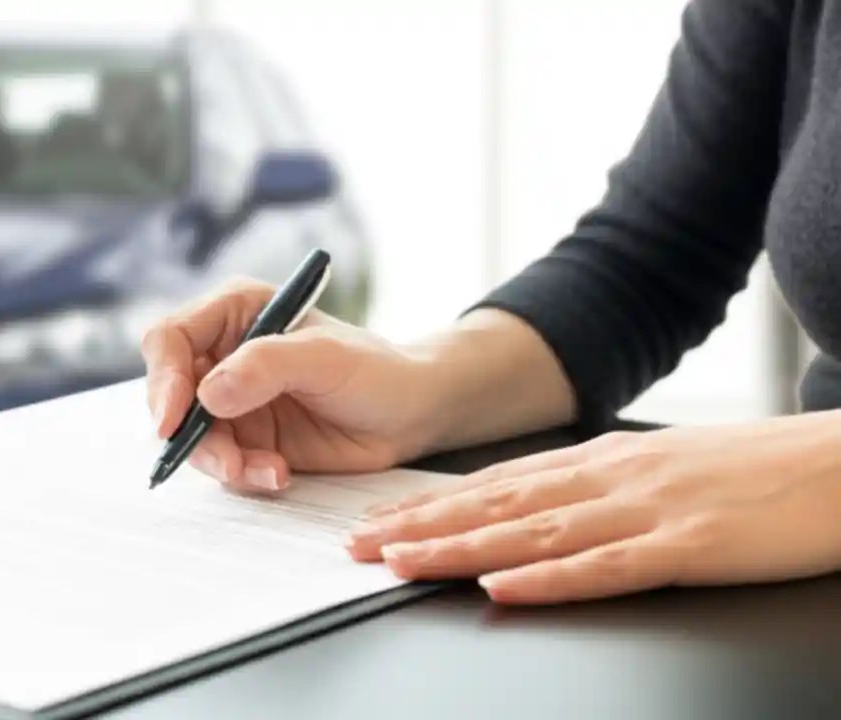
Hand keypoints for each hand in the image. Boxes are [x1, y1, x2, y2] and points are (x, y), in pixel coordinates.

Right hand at [140, 279, 439, 492]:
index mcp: (234, 312)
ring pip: (192, 436)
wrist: (410, 415)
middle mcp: (223, 354)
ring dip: (223, 461)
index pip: (170, 339)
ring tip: (269, 470)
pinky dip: (245, 474)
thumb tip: (208, 394)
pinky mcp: (246, 439)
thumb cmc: (376, 369)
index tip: (173, 419)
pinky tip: (280, 474)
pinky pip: (222, 463)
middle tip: (228, 461)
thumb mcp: (325, 358)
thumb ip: (266, 366)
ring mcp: (232, 400)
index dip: (163, 379)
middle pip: (171, 394)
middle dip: (192, 434)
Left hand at [348, 413, 840, 604]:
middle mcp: (609, 479)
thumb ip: (601, 490)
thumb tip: (540, 514)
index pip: (496, 485)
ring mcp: (646, 511)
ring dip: (459, 550)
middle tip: (358, 545)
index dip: (432, 506)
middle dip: (422, 527)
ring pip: (532, 533)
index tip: (379, 523)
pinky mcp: (689, 546)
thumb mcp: (663, 470)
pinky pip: (607, 567)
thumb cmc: (755, 472)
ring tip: (400, 563)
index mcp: (602, 462)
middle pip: (497, 506)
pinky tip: (501, 587)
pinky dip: (549, 579)